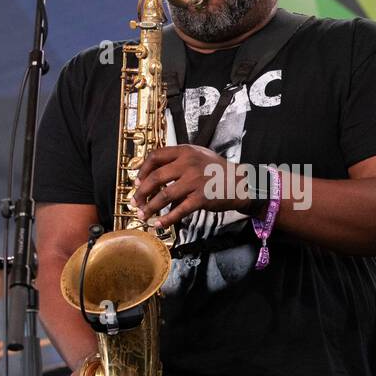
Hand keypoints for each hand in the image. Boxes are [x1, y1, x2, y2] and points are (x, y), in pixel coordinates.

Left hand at [132, 145, 253, 228]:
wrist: (240, 182)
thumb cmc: (217, 169)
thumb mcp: (198, 155)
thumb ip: (178, 159)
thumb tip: (154, 173)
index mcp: (185, 151)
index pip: (156, 156)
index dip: (143, 170)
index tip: (137, 181)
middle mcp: (188, 164)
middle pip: (155, 177)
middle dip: (141, 192)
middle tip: (135, 201)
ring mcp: (195, 181)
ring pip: (164, 195)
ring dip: (150, 207)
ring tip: (143, 214)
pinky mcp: (201, 198)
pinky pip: (179, 210)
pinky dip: (166, 219)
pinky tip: (159, 224)